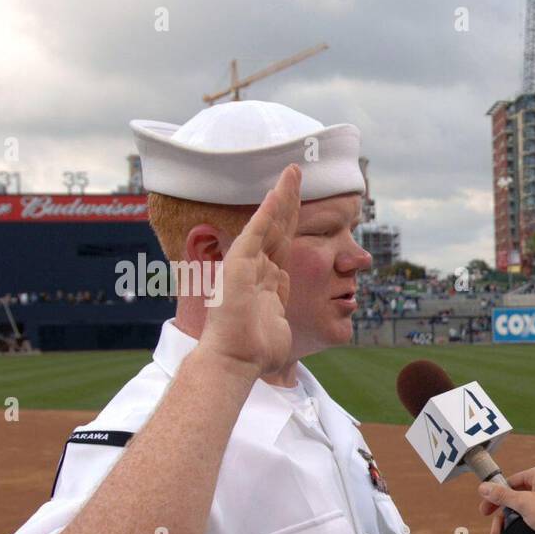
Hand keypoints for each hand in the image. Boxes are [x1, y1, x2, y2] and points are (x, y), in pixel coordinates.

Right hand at [195, 164, 300, 378]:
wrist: (234, 360)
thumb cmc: (256, 351)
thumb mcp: (277, 323)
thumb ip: (279, 309)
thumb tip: (282, 312)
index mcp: (267, 280)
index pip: (283, 242)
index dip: (291, 221)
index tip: (300, 202)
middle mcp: (256, 267)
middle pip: (278, 226)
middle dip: (289, 200)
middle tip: (297, 173)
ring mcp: (247, 264)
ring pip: (269, 223)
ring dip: (282, 196)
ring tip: (293, 173)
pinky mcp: (239, 264)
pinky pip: (257, 231)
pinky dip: (268, 211)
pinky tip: (278, 192)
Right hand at [477, 463, 534, 533]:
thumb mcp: (524, 504)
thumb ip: (502, 496)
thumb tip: (483, 487)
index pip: (511, 482)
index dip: (496, 498)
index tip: (485, 512)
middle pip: (518, 496)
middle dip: (505, 515)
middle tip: (496, 530)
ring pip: (529, 507)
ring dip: (515, 522)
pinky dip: (529, 524)